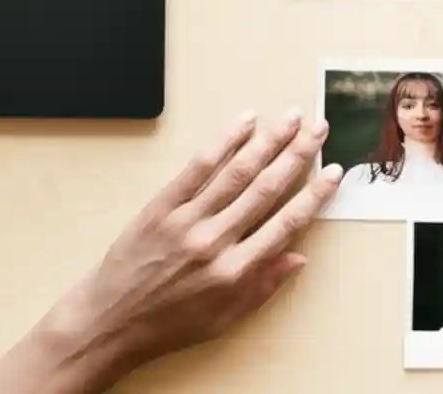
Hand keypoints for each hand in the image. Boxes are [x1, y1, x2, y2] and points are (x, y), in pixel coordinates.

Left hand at [0, 108, 342, 393]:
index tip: (333, 172)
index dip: (314, 196)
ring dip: (268, 141)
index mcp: (235, 272)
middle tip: (318, 128)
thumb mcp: (224, 318)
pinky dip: (222, 143)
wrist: (109, 321)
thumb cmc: (167, 325)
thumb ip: (263, 286)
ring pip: (236, 172)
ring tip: (291, 118)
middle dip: (297, 155)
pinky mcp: (160, 207)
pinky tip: (243, 124)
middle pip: (266, 189)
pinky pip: (197, 168)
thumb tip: (298, 257)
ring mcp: (186, 221)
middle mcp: (214, 242)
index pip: (286, 224)